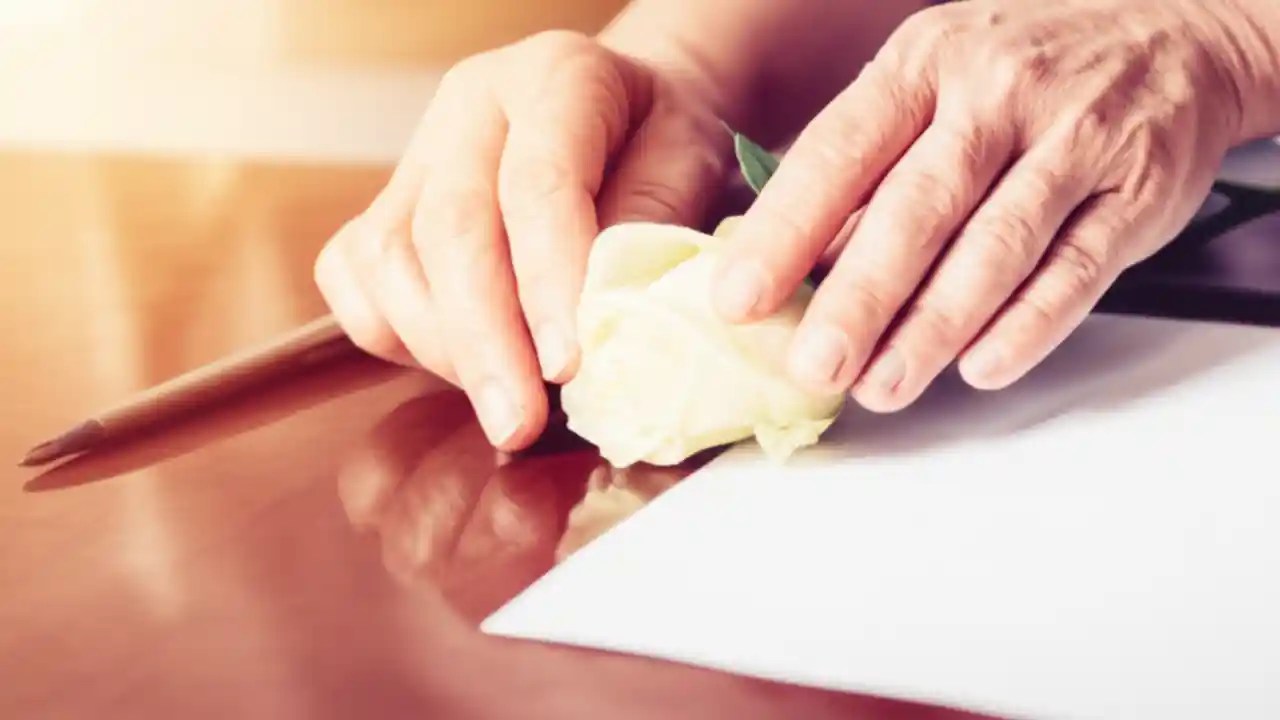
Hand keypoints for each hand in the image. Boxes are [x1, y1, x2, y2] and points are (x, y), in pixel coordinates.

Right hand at [315, 31, 729, 448]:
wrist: (624, 116)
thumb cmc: (660, 143)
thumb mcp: (691, 163)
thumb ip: (652, 226)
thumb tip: (604, 320)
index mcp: (556, 75)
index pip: (537, 185)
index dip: (549, 284)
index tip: (569, 367)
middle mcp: (472, 105)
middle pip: (450, 229)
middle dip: (484, 342)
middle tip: (517, 423)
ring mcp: (419, 151)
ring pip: (389, 257)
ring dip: (443, 349)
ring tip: (505, 401)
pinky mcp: (387, 198)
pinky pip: (353, 273)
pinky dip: (392, 333)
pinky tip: (455, 365)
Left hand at [712, 0, 1263, 411]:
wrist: (1172, 36)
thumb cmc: (1020, 76)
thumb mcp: (931, 87)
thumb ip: (868, 176)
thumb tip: (794, 274)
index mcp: (923, 64)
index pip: (839, 151)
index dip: (784, 231)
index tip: (738, 299)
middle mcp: (997, 91)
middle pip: (917, 206)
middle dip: (858, 298)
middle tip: (813, 367)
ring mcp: (1075, 136)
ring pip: (995, 245)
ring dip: (933, 328)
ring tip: (882, 386)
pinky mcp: (1140, 188)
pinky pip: (1076, 268)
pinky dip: (1026, 325)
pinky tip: (979, 367)